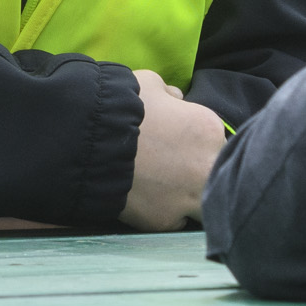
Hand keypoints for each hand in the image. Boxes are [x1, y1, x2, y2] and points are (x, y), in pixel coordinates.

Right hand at [119, 71, 227, 231]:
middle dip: (204, 172)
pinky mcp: (164, 221)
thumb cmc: (119, 106)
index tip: (186, 144)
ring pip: (205, 205)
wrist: (85, 143)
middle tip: (182, 169)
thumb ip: (170, 94)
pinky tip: (150, 199)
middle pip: (220, 176)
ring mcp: (187, 198)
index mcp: (208, 130)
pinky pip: (175, 220)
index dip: (203, 144)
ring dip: (192, 198)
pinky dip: (167, 212)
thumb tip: (177, 100)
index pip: (220, 142)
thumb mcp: (148, 84)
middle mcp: (206, 167)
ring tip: (168, 188)